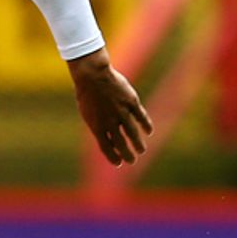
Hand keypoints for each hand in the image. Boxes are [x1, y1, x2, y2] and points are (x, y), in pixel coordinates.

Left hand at [69, 48, 153, 165]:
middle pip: (121, 143)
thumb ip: (97, 124)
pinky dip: (146, 125)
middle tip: (132, 161)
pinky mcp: (131, 102)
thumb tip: (105, 136)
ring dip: (138, 144)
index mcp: (96, 125)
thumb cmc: (87, 92)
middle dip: (127, 154)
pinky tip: (149, 131)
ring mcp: (121, 112)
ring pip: (133, 133)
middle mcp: (109, 121)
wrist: (92, 75)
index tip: (118, 163)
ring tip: (141, 151)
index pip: (106, 147)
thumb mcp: (87, 111)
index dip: (112, 156)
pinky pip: (141, 117)